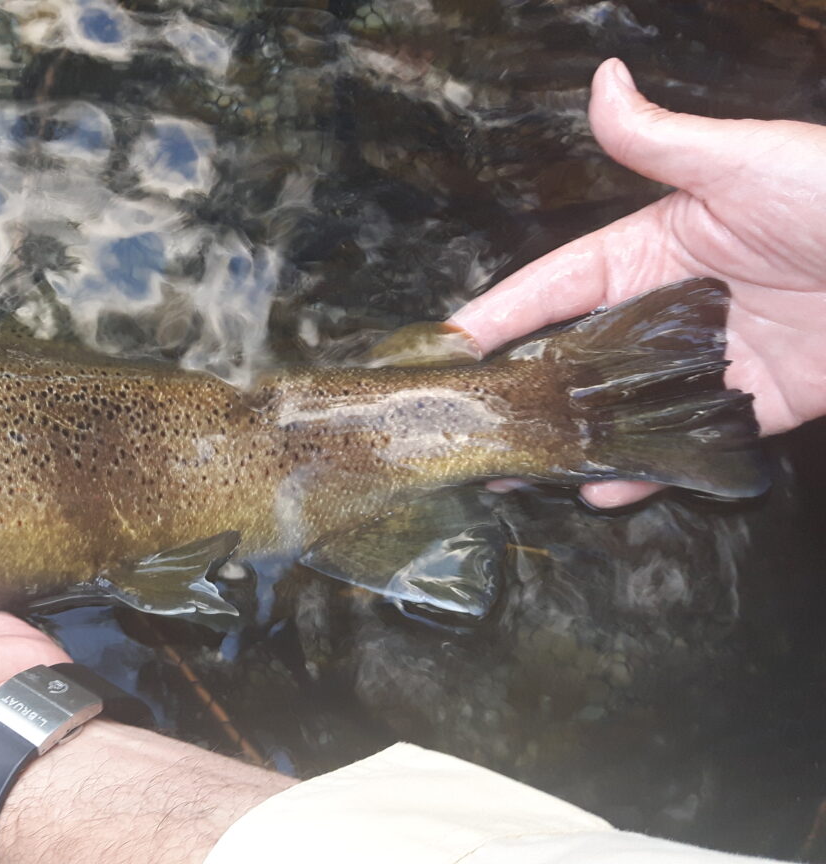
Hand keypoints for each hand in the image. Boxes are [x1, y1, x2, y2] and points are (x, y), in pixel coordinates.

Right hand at [451, 58, 825, 507]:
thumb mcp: (743, 160)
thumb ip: (661, 139)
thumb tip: (603, 80)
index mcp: (657, 248)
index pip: (558, 286)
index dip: (500, 313)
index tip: (446, 344)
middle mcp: (674, 309)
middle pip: (578, 355)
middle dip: (519, 388)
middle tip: (462, 424)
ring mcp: (711, 361)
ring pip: (621, 407)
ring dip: (569, 438)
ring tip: (510, 470)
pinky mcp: (758, 405)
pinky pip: (690, 444)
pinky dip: (644, 471)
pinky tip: (597, 489)